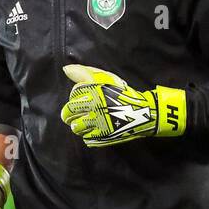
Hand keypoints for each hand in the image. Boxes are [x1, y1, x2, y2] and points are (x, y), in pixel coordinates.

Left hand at [60, 64, 185, 146]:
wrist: (143, 113)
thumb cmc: (123, 93)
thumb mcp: (105, 78)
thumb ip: (84, 72)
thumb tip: (66, 69)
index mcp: (93, 93)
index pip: (72, 95)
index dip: (75, 97)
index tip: (81, 99)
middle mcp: (93, 109)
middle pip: (68, 113)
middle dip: (69, 114)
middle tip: (75, 114)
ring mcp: (97, 125)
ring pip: (76, 127)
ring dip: (79, 125)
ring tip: (87, 122)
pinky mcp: (102, 138)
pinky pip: (86, 139)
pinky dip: (89, 135)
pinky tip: (96, 129)